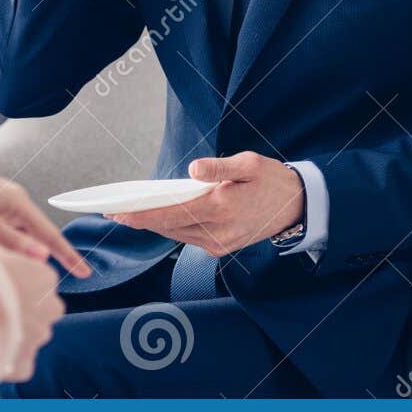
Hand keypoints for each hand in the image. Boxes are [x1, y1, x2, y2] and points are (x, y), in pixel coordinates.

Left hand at [0, 140, 91, 277]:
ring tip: (31, 277)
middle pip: (36, 236)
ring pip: (17, 235)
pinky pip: (0, 233)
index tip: (86, 272)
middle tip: (60, 281)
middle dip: (47, 257)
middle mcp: (12, 202)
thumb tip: (43, 256)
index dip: (68, 255)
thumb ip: (11, 240)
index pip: (49, 235)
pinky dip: (1, 247)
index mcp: (17, 203)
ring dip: (22, 254)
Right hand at [0, 246, 63, 382]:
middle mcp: (50, 308)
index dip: (20, 285)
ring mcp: (39, 337)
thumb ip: (10, 260)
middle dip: (25, 313)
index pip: (42, 281)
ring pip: (32, 338)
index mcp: (45, 277)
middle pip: (43, 311)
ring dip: (15, 337)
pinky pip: (20, 365)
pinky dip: (7, 363)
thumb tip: (8, 260)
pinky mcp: (25, 363)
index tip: (0, 287)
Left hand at [106, 152, 305, 256]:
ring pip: (176, 234)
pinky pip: (188, 238)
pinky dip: (171, 228)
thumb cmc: (272, 180)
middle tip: (113, 211)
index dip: (141, 215)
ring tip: (129, 214)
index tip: (118, 213)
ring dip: (153, 225)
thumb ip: (219, 167)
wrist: (299, 207)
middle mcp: (217, 232)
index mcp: (221, 208)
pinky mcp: (221, 248)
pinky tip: (158, 218)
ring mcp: (219, 244)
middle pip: (168, 227)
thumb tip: (193, 169)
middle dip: (140, 220)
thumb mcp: (249, 164)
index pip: (171, 213)